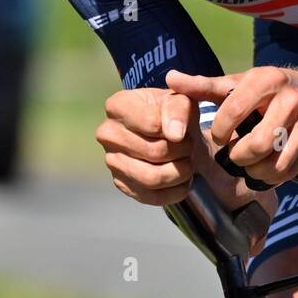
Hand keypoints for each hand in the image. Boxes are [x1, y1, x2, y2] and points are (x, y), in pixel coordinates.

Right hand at [96, 88, 196, 204]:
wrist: (174, 133)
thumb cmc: (174, 113)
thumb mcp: (182, 100)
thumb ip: (178, 109)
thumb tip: (175, 134)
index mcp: (118, 106)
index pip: (153, 124)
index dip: (178, 130)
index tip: (184, 129)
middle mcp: (108, 133)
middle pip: (155, 152)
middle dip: (182, 151)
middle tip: (189, 146)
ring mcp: (112, 161)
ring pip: (153, 178)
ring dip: (180, 172)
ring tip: (187, 162)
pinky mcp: (122, 184)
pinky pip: (152, 197)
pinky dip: (176, 191)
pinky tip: (182, 179)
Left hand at [166, 67, 297, 186]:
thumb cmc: (264, 91)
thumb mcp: (235, 85)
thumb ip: (202, 86)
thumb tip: (170, 79)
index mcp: (267, 79)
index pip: (234, 110)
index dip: (220, 130)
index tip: (219, 136)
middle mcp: (292, 98)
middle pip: (259, 144)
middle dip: (239, 157)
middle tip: (233, 155)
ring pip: (276, 163)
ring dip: (255, 171)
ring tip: (248, 164)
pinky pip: (291, 170)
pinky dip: (273, 176)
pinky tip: (265, 167)